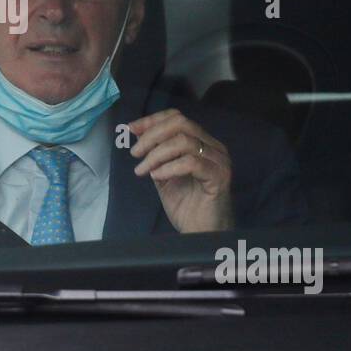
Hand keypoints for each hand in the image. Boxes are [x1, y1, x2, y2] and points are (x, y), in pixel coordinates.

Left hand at [129, 108, 233, 233]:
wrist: (200, 232)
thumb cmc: (186, 205)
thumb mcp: (163, 174)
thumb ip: (154, 153)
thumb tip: (136, 132)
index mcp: (202, 143)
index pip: (177, 118)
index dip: (152, 120)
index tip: (131, 128)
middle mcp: (214, 147)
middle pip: (180, 123)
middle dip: (152, 135)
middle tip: (135, 153)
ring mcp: (219, 161)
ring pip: (184, 141)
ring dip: (156, 154)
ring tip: (143, 170)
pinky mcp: (219, 177)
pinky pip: (191, 162)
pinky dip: (169, 167)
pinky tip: (157, 177)